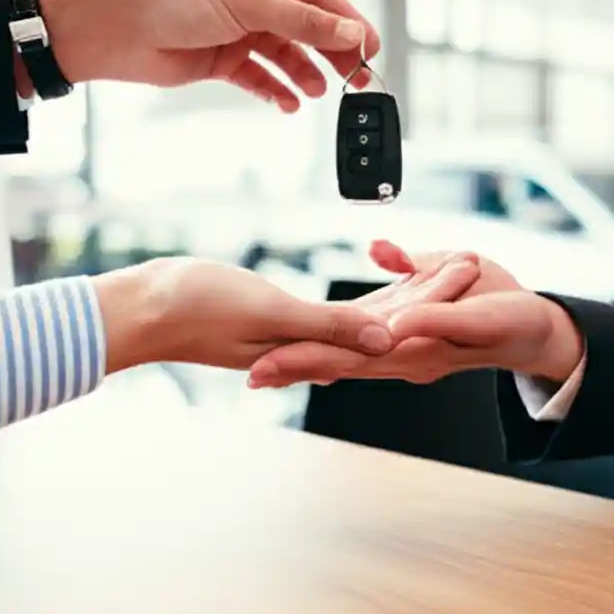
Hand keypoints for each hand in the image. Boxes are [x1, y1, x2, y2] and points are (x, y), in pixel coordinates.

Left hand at [37, 0, 379, 111]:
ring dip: (303, 74)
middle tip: (357, 78)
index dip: (348, 22)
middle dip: (331, 53)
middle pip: (306, 27)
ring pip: (284, 54)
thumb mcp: (250, 3)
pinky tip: (288, 102)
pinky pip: (258, 76)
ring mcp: (235, 28)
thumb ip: (305, 22)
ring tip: (320, 92)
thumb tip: (351, 31)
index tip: (371, 48)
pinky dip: (274, 90)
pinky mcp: (219, 58)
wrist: (114, 27)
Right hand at [91, 252, 477, 373]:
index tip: (470, 271)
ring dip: (404, 292)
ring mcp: (296, 336)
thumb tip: (391, 340)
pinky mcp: (279, 321)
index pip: (390, 329)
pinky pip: (340, 309)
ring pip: (366, 316)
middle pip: (386, 323)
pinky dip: (366, 294)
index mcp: (315, 351)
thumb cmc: (197, 307)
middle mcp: (312, 349)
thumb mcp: (270, 311)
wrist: (142, 310)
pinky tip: (382, 283)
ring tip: (440, 266)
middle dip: (430, 294)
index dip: (433, 300)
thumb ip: (332, 327)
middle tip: (470, 261)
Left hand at [247, 241, 583, 387]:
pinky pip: (361, 337)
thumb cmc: (510, 319)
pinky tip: (309, 338)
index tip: (266, 364)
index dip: (303, 358)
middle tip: (249, 371)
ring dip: (305, 356)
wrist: (533, 325)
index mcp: (410, 350)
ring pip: (343, 352)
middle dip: (291, 364)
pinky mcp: (406, 327)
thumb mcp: (477, 316)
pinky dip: (330, 341)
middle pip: (333, 360)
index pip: (344, 357)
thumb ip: (433, 317)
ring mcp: (400, 344)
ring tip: (265, 362)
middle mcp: (399, 353)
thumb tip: (391, 327)